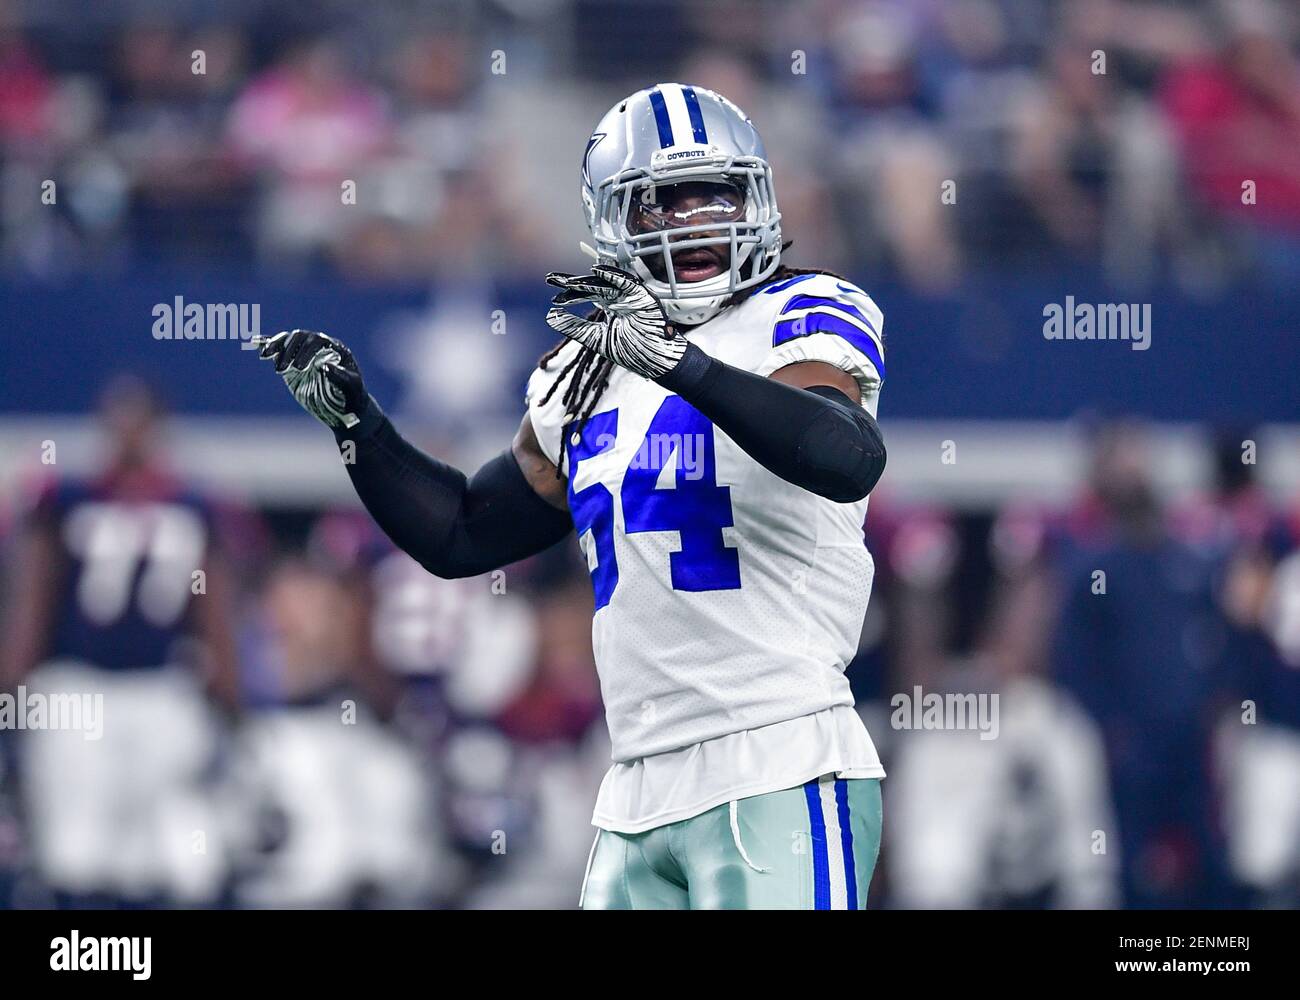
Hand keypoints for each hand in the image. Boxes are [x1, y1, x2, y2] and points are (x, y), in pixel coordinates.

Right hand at [255, 329, 366, 428]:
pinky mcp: (293, 364)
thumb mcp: (351, 387)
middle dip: (288, 350)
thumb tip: (324, 365)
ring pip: (288, 342)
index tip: (298, 367)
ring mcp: (305, 355)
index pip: (317, 341)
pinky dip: (267, 345)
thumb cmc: (352, 396)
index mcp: (335, 349)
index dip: (306, 351)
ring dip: (276, 347)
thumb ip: (340, 376)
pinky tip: (255, 342)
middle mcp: (319, 348)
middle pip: (300, 338)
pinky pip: (280, 350)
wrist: (345, 408)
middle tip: (282, 370)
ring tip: (265, 357)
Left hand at [545, 265, 685, 379]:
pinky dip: (613, 275)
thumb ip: (575, 327)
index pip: (587, 296)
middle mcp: (619, 299)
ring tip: (567, 282)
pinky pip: (627, 282)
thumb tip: (550, 316)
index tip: (553, 298)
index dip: (570, 295)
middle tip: (551, 279)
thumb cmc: (633, 352)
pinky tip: (596, 271)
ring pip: (606, 283)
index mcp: (610, 307)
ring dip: (587, 281)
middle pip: (593, 286)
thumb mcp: (597, 339)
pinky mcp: (642, 296)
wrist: (656, 362)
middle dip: (572, 284)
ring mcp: (630, 296)